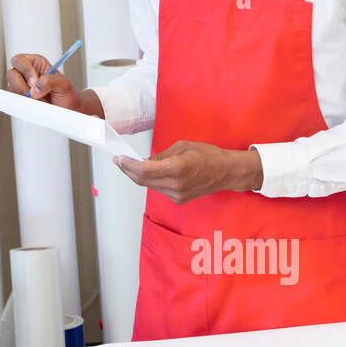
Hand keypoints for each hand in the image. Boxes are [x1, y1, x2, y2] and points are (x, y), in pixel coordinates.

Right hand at [6, 53, 101, 117]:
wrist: (69, 109)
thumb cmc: (66, 94)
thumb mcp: (63, 84)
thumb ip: (50, 81)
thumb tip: (35, 89)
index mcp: (35, 64)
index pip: (20, 61)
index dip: (25, 70)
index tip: (34, 82)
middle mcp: (26, 74)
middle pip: (11, 74)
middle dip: (22, 86)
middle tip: (35, 95)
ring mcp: (22, 87)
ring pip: (11, 89)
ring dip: (24, 97)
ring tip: (40, 101)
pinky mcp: (21, 99)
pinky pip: (14, 101)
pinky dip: (23, 104)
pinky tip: (35, 105)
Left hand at [114, 141, 262, 201]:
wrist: (226, 172)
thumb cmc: (208, 156)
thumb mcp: (182, 147)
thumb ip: (161, 156)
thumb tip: (144, 161)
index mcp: (177, 168)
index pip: (144, 170)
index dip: (128, 165)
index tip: (119, 158)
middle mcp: (175, 185)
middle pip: (143, 180)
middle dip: (128, 170)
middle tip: (119, 161)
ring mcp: (177, 195)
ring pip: (149, 186)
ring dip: (138, 176)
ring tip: (130, 165)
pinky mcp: (179, 199)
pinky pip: (159, 189)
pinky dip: (150, 181)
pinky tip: (147, 173)